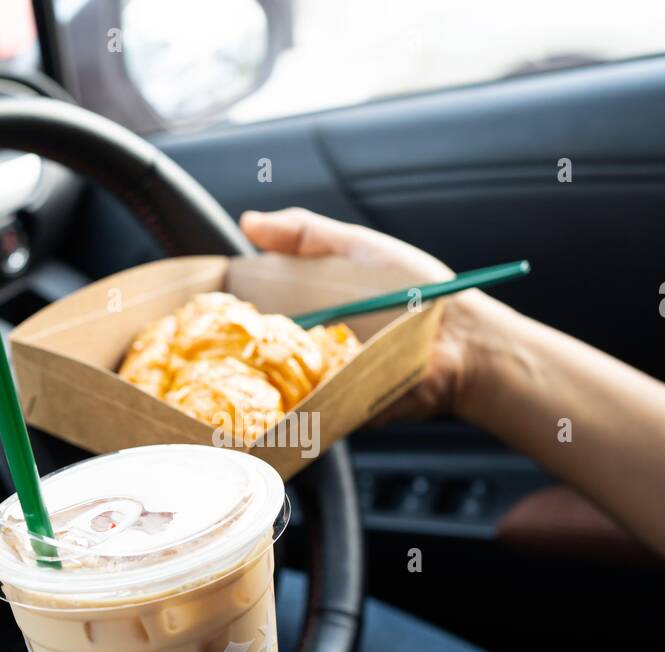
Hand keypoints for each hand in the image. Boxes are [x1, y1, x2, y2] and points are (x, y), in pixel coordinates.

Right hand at [240, 207, 520, 422]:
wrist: (464, 342)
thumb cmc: (419, 289)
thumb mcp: (359, 248)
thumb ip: (305, 234)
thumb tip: (249, 222)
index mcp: (307, 305)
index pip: (250, 312)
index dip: (223, 311)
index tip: (200, 308)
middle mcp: (307, 346)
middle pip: (253, 354)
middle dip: (231, 353)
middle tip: (212, 347)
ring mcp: (322, 382)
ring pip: (273, 389)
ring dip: (259, 384)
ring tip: (240, 376)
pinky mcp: (339, 412)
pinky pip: (307, 416)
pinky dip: (296, 409)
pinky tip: (286, 398)